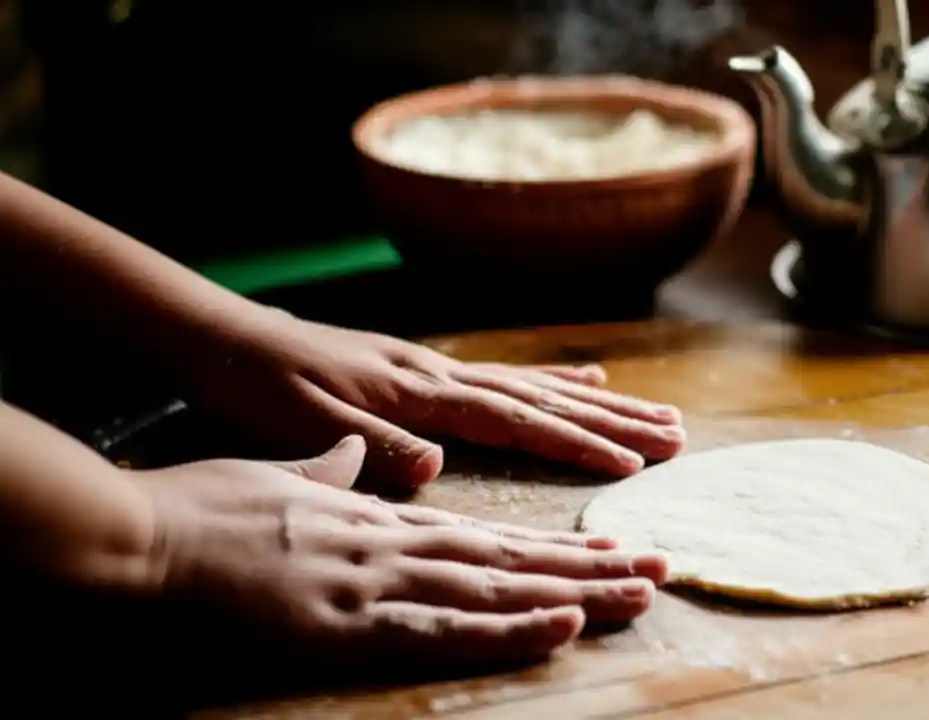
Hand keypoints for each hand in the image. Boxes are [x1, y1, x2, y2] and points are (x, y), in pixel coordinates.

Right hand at [134, 436, 667, 666]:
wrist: (143, 533)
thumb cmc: (207, 507)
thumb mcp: (283, 478)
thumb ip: (334, 472)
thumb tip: (361, 461)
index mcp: (381, 512)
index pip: (486, 525)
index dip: (549, 537)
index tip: (606, 539)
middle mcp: (396, 537)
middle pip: (512, 551)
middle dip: (591, 560)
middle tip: (661, 564)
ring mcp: (378, 577)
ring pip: (499, 582)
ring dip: (575, 588)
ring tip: (642, 590)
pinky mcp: (350, 620)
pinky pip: (446, 627)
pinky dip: (509, 624)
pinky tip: (561, 624)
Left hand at [185, 313, 685, 489]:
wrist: (227, 338)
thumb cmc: (260, 388)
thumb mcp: (305, 425)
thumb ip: (376, 444)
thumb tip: (442, 466)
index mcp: (419, 391)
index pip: (515, 419)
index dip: (577, 442)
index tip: (632, 461)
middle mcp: (442, 373)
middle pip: (544, 398)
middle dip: (614, 421)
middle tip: (677, 433)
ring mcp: (439, 366)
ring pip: (535, 385)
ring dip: (599, 402)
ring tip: (654, 412)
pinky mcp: (427, 367)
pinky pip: (506, 376)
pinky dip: (553, 382)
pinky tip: (586, 385)